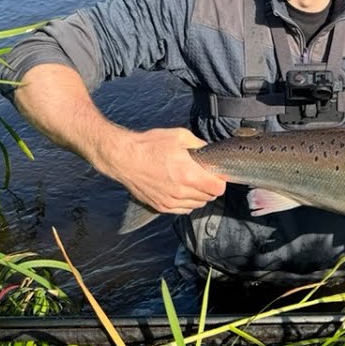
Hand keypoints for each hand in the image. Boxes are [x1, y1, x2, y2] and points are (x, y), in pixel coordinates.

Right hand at [102, 127, 227, 213]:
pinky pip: (183, 210)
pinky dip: (187, 203)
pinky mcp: (160, 207)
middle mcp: (181, 192)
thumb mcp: (178, 136)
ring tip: (193, 183)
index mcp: (189, 174)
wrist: (123, 158)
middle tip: (205, 176)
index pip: (218, 188)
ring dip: (199, 196)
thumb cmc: (149, 145)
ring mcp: (170, 202)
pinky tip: (182, 191)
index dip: (221, 180)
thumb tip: (207, 149)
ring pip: (197, 205)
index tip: (217, 174)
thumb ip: (198, 144)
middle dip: (211, 187)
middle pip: (209, 197)